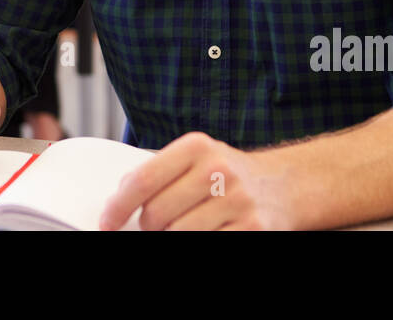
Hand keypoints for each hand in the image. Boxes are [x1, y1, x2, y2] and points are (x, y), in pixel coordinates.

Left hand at [99, 131, 291, 229]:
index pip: (142, 180)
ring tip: (182, 227)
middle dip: (148, 227)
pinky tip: (203, 232)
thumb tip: (119, 199)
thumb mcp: (196, 159)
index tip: (107, 223)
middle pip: (156, 214)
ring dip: (171, 238)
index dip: (118, 207)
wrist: (285, 185)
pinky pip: (206, 245)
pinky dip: (195, 244)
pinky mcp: (252, 229)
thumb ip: (159, 172)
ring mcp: (237, 201)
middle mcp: (218, 170)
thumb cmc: (228, 175)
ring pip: (177, 235)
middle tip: (154, 226)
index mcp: (196, 147)